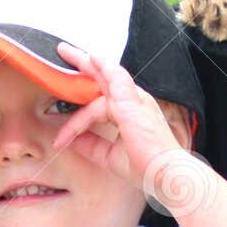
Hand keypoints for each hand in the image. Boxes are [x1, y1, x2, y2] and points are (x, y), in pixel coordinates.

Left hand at [50, 42, 183, 187]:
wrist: (166, 174)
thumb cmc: (147, 167)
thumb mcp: (111, 156)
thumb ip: (93, 146)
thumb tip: (72, 141)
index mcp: (132, 111)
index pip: (101, 99)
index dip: (78, 113)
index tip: (61, 134)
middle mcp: (135, 101)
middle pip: (105, 76)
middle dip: (84, 63)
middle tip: (64, 51)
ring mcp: (134, 100)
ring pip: (105, 75)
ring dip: (85, 62)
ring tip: (65, 51)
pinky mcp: (131, 104)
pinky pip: (112, 80)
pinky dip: (101, 68)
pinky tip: (89, 58)